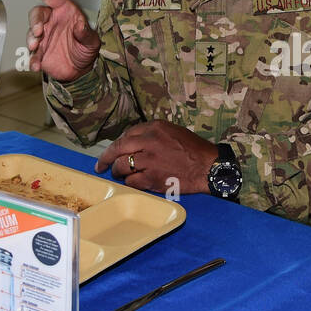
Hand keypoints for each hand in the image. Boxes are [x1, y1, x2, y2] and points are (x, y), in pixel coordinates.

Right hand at [22, 0, 98, 81]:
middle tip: (38, 31)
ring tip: (35, 47)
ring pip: (31, 33)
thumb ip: (86, 33)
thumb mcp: (92, 41)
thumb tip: (80, 25)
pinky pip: (33, 53)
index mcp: (65, 12)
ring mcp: (44, 36)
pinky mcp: (39, 51)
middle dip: (35, 22)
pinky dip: (33, 58)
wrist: (81, 70)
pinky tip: (36, 63)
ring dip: (31, 39)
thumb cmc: (86, 50)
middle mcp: (52, 22)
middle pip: (37, 14)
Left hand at [95, 120, 218, 194]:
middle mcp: (149, 142)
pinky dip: (129, 183)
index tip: (114, 150)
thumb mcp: (174, 132)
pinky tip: (132, 182)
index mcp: (155, 128)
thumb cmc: (195, 150)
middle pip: (118, 148)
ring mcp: (149, 161)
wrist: (209, 167)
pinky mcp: (152, 178)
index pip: (128, 134)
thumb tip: (134, 142)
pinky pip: (131, 181)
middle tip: (101, 165)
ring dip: (117, 171)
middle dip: (106, 158)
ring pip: (121, 166)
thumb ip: (153, 134)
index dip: (119, 144)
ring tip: (118, 174)